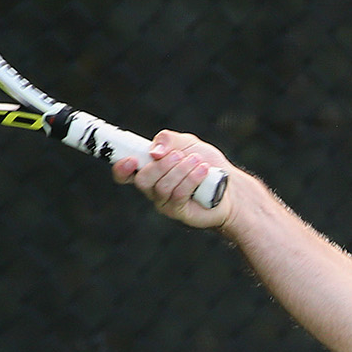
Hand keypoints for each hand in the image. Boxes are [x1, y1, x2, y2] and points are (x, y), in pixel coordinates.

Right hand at [112, 129, 236, 229]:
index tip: (131, 159)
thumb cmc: (205, 163)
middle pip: (142, 180)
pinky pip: (178, 195)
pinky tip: (203, 171)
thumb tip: (154, 152)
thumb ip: (168, 140)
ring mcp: (164, 203)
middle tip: (180, 155)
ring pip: (162, 187)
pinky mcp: (179, 212)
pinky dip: (191, 179)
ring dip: (181, 171)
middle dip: (161, 166)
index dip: (121, 168)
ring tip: (197, 162)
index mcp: (149, 170)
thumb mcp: (186, 143)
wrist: (229, 185)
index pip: (124, 173)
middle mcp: (152, 189)